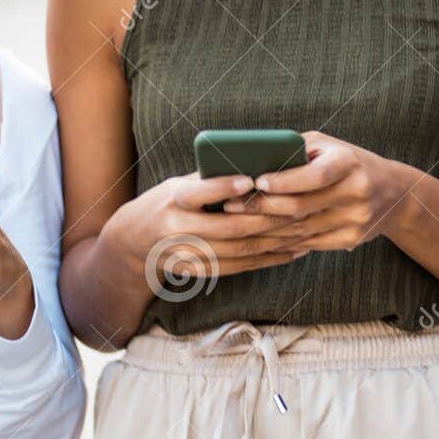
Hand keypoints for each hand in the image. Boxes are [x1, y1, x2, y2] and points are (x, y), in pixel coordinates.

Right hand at [99, 170, 315, 288]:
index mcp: (172, 200)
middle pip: (228, 227)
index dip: (223, 187)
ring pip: (239, 251)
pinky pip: (239, 268)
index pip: (197, 193)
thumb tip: (255, 166)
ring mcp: (187, 255)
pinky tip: (290, 251)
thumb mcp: (178, 185)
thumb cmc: (167, 202)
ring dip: (275, 242)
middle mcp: (177, 229)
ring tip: (303, 230)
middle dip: (267, 219)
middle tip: (299, 208)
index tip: (249, 180)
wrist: (134, 242)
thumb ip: (209, 179)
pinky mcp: (197, 272)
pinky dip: (267, 260)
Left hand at [218, 130, 407, 252]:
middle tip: (230, 206)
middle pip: (302, 206)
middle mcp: (356, 192)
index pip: (314, 175)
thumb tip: (251, 162)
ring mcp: (355, 219)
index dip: (284, 181)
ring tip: (236, 223)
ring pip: (301, 229)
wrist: (395, 192)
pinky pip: (309, 243)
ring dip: (264, 228)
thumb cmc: (348, 161)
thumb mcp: (328, 146)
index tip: (257, 181)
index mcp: (349, 162)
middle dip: (262, 207)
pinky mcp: (351, 240)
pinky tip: (259, 238)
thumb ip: (295, 150)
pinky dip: (282, 242)